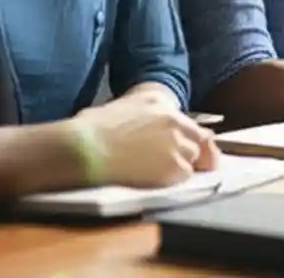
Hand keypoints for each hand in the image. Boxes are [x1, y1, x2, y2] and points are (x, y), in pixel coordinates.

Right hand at [70, 92, 221, 188]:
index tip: (190, 149)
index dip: (190, 138)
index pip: (188, 122)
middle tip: (179, 165)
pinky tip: (155, 179)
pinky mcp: (174, 166)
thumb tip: (149, 129)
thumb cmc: (91, 130)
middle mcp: (174, 120)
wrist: (85, 149)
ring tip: (156, 172)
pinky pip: (185, 176)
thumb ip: (145, 115)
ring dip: (180, 166)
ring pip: (193, 159)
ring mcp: (176, 143)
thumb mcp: (122, 108)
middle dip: (191, 153)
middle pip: (199, 140)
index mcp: (159, 102)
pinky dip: (174, 180)